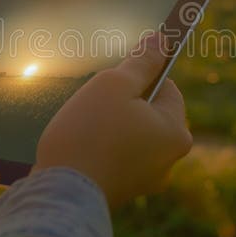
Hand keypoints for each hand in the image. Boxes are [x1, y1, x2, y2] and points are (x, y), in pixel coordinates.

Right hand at [35, 33, 191, 207]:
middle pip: (149, 112)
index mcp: (176, 132)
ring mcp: (146, 180)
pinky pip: (117, 156)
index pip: (167, 87)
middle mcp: (169, 160)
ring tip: (84, 126)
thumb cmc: (88, 134)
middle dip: (124, 103)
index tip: (114, 79)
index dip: (139, 77)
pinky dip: (102, 147)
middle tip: (95, 104)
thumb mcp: (113, 84)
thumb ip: (141, 62)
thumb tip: (162, 41)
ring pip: (132, 134)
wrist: (59, 195)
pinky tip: (81, 146)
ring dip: (111, 125)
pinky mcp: (123, 191)